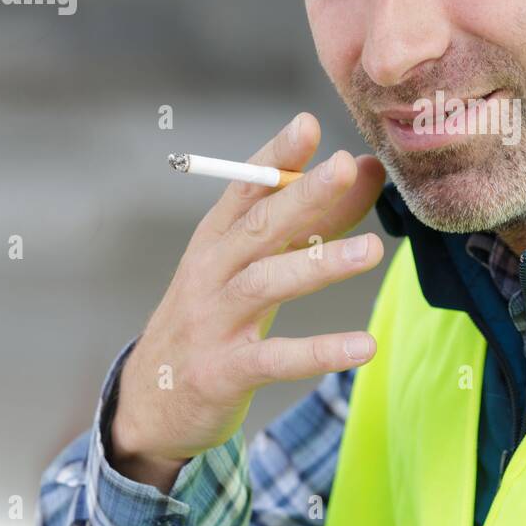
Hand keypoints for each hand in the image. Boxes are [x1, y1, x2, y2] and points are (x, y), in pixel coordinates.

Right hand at [109, 112, 385, 489]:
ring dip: (320, 264)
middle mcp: (210, 273)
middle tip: (345, 167)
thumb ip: (312, 220)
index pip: (245, 188)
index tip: (307, 124)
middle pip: (257, 227)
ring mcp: (212, 322)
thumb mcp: (253, 265)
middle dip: (301, 195)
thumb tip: (368, 170)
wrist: (152, 401)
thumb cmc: (214, 318)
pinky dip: (319, 352)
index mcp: (215, 240)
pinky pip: (275, 359)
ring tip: (373, 250)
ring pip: (265, 284)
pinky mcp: (223, 372)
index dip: (274, 156)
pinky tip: (364, 346)